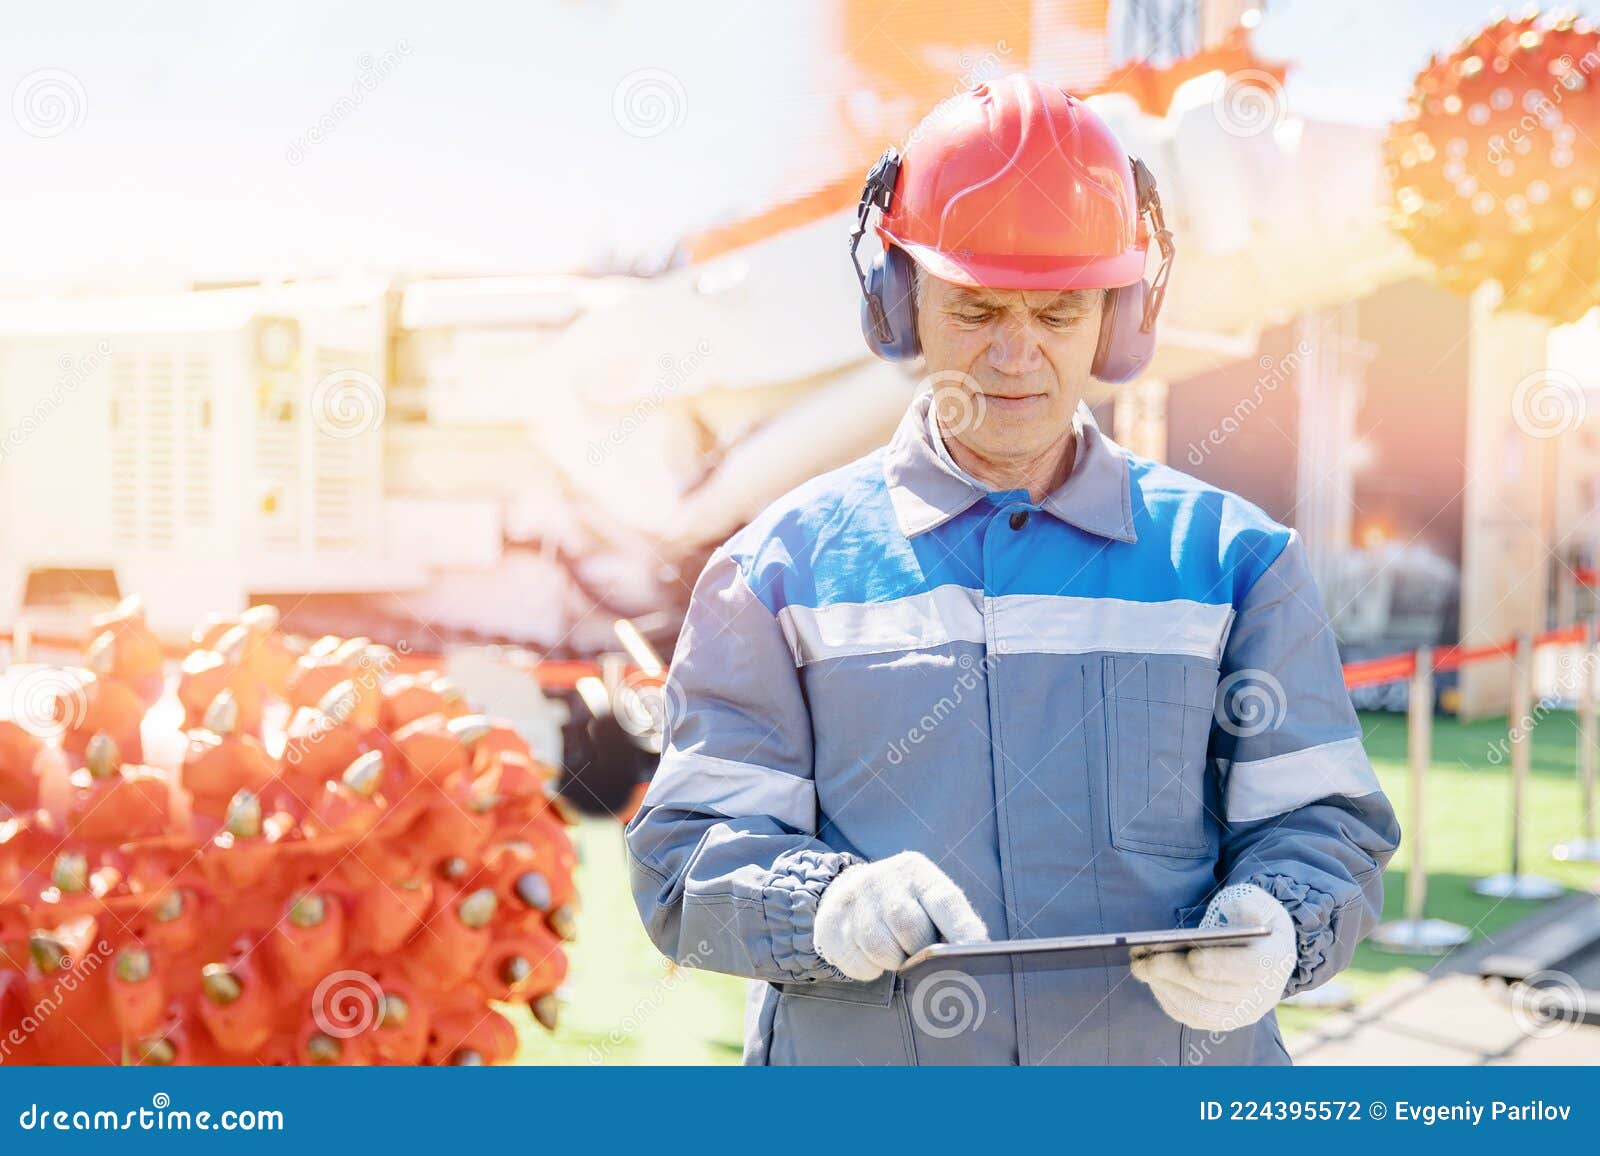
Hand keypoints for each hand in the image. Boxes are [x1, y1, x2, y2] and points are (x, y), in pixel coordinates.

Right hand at [814, 851, 988, 980]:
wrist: (846, 891)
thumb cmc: (903, 905)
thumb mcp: (927, 901)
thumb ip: (950, 926)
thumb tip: (973, 958)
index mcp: (918, 873)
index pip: (945, 902)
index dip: (963, 930)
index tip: (976, 952)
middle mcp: (885, 879)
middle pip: (911, 927)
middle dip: (920, 952)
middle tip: (919, 955)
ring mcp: (855, 899)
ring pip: (882, 949)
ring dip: (892, 962)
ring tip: (894, 953)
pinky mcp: (831, 923)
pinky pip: (857, 963)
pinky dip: (868, 969)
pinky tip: (869, 955)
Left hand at [1131, 883, 1295, 1031]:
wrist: (1264, 946)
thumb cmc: (1254, 918)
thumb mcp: (1257, 901)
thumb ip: (1245, 905)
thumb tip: (1225, 917)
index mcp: (1276, 961)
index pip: (1250, 969)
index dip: (1220, 966)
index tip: (1191, 958)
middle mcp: (1264, 995)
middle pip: (1216, 992)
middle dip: (1177, 975)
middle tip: (1145, 960)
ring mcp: (1243, 1013)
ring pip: (1201, 1010)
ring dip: (1166, 989)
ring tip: (1140, 967)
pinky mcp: (1223, 1021)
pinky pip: (1192, 1016)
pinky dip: (1168, 998)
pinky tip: (1149, 978)